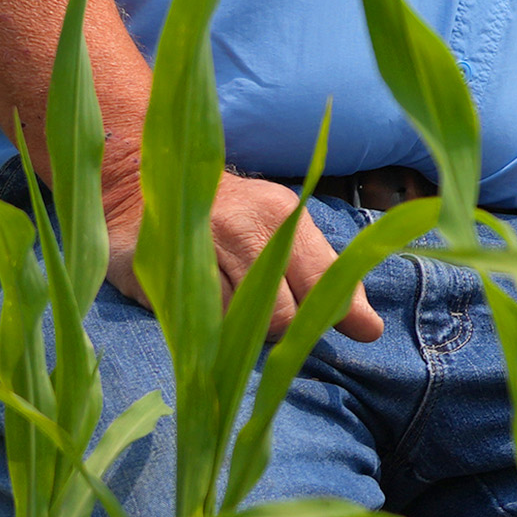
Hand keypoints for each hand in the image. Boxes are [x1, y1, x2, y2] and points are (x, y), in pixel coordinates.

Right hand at [103, 169, 383, 343]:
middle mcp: (240, 229)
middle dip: (282, 328)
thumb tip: (369, 330)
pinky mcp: (157, 273)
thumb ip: (325, 275)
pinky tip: (203, 306)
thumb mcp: (284, 230)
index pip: (324, 281)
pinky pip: (198, 325)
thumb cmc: (229, 216)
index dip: (338, 314)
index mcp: (279, 215)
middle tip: (270, 315)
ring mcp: (196, 249)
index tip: (359, 331)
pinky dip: (207, 328)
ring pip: (240, 326)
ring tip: (232, 305)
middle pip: (283, 315)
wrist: (147, 185)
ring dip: (241, 331)